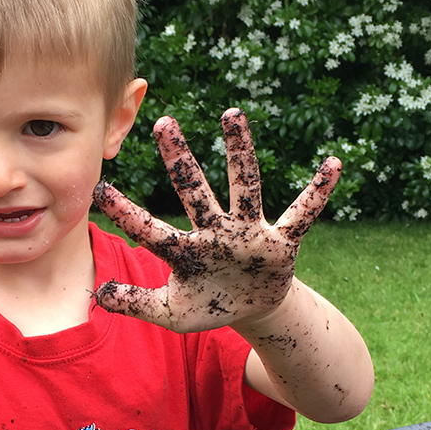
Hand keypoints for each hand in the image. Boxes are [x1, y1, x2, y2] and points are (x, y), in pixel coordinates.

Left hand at [92, 108, 339, 332]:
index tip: (98, 189)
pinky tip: (332, 166)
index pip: (150, 229)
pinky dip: (318, 194)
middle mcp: (215, 233)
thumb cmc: (209, 306)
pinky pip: (302, 214)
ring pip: (243, 186)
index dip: (125, 213)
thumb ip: (136, 304)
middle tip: (162, 123)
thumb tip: (97, 294)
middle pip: (194, 191)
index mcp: (186, 252)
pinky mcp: (279, 242)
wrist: (252, 311)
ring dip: (239, 152)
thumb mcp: (170, 314)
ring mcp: (248, 233)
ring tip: (231, 115)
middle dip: (178, 160)